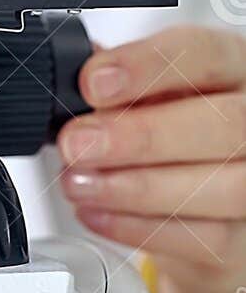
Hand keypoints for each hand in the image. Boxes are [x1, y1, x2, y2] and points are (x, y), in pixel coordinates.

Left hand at [57, 26, 245, 292]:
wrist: (199, 195)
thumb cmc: (172, 127)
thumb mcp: (148, 89)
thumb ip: (116, 78)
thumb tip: (65, 77)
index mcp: (233, 67)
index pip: (204, 54)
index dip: (147, 67)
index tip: (93, 84)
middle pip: (222, 125)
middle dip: (140, 137)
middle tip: (77, 144)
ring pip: (220, 188)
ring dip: (136, 188)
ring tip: (80, 183)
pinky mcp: (241, 238)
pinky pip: (200, 238)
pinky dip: (138, 227)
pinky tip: (96, 212)